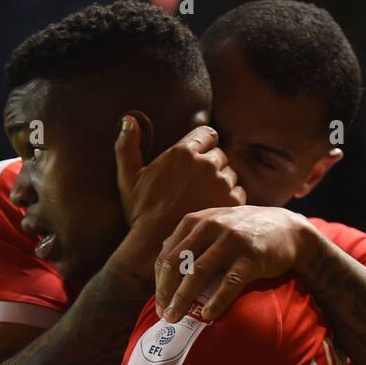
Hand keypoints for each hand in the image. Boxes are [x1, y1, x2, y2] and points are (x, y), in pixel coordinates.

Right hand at [114, 119, 245, 253]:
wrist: (154, 244)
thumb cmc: (141, 211)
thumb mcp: (128, 177)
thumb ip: (128, 145)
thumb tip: (129, 120)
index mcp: (183, 152)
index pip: (208, 134)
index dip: (204, 145)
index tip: (196, 160)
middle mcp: (206, 163)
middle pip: (220, 155)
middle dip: (211, 166)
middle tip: (197, 185)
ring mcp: (221, 182)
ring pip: (230, 174)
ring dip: (221, 183)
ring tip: (204, 199)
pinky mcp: (230, 201)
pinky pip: (237, 193)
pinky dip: (229, 199)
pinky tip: (213, 209)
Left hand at [155, 206, 314, 321]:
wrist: (287, 228)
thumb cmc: (245, 232)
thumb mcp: (214, 224)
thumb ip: (190, 238)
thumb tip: (162, 258)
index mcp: (195, 222)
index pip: (167, 256)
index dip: (160, 283)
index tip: (160, 304)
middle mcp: (210, 226)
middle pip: (176, 264)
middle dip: (166, 293)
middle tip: (164, 315)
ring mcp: (231, 240)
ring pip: (197, 273)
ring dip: (183, 299)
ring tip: (175, 318)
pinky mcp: (252, 256)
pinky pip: (229, 282)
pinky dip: (216, 301)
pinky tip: (207, 315)